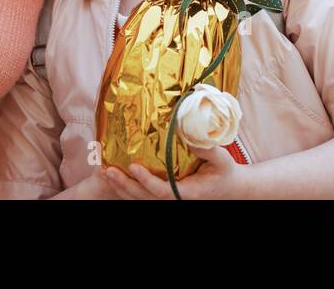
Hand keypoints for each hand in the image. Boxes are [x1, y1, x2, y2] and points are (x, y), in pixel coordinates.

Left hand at [99, 145, 248, 199]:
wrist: (230, 188)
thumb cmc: (226, 172)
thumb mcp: (222, 160)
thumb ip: (207, 149)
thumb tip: (187, 134)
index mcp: (187, 193)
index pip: (162, 191)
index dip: (146, 181)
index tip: (133, 167)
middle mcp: (175, 200)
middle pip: (144, 198)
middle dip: (124, 185)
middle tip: (106, 170)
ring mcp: (169, 199)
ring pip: (140, 198)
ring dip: (120, 187)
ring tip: (103, 171)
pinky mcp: (165, 195)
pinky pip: (142, 194)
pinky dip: (126, 186)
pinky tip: (114, 175)